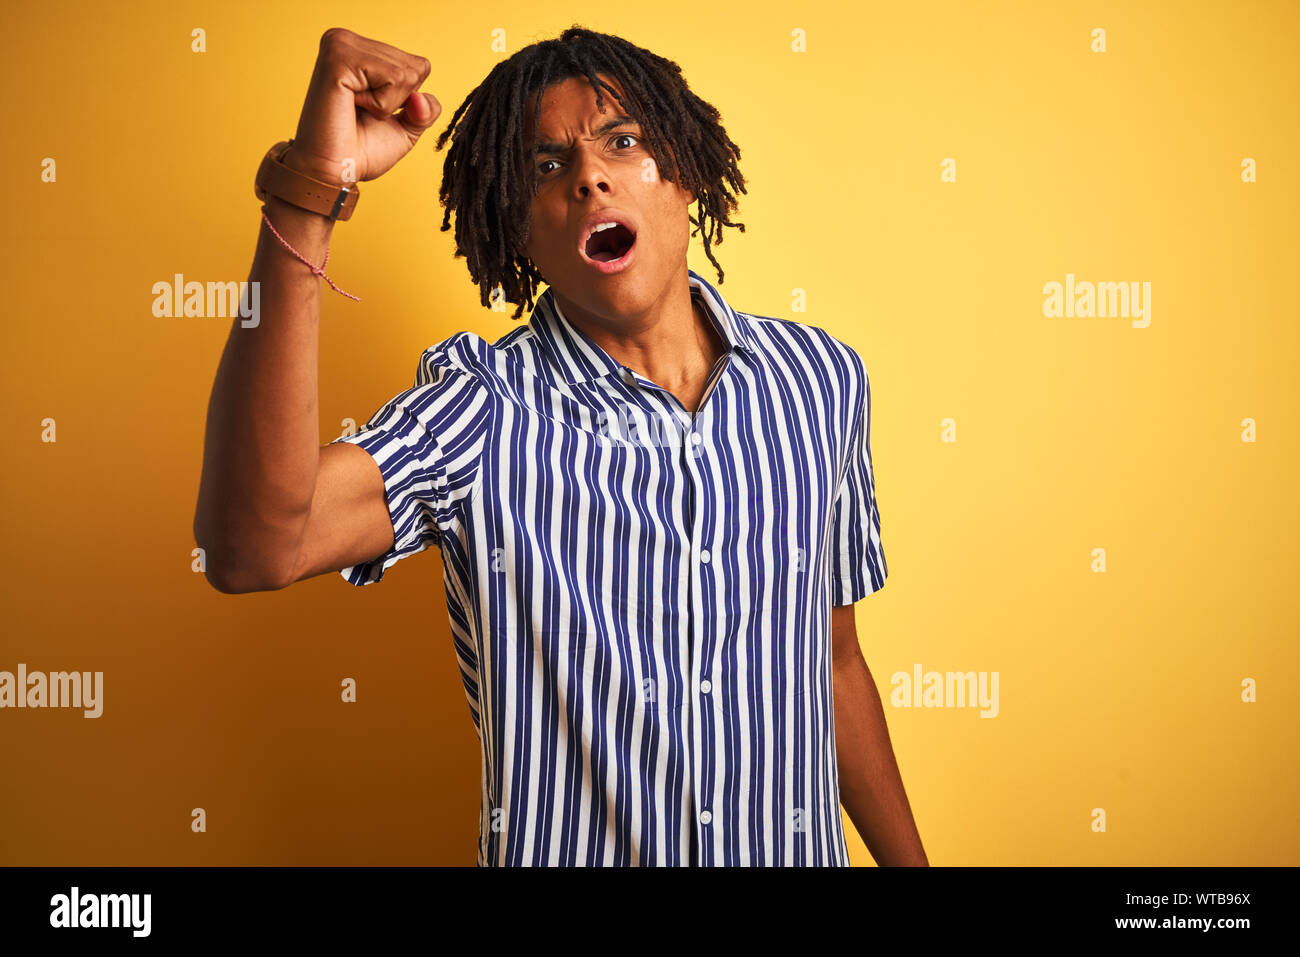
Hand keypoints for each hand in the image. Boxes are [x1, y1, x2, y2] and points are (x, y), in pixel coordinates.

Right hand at [283, 27, 440, 184]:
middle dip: (398, 102)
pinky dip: (381, 104)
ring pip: (406, 73)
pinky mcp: (339, 58)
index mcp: (359, 49)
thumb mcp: (405, 128)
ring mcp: (340, 45)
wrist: (333, 172)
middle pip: (416, 67)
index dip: (405, 100)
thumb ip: (425, 109)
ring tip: (356, 110)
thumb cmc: (360, 151)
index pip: (418, 65)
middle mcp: (346, 40)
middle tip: (362, 114)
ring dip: (388, 104)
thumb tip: (421, 98)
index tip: (372, 111)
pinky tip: (352, 106)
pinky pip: (393, 78)